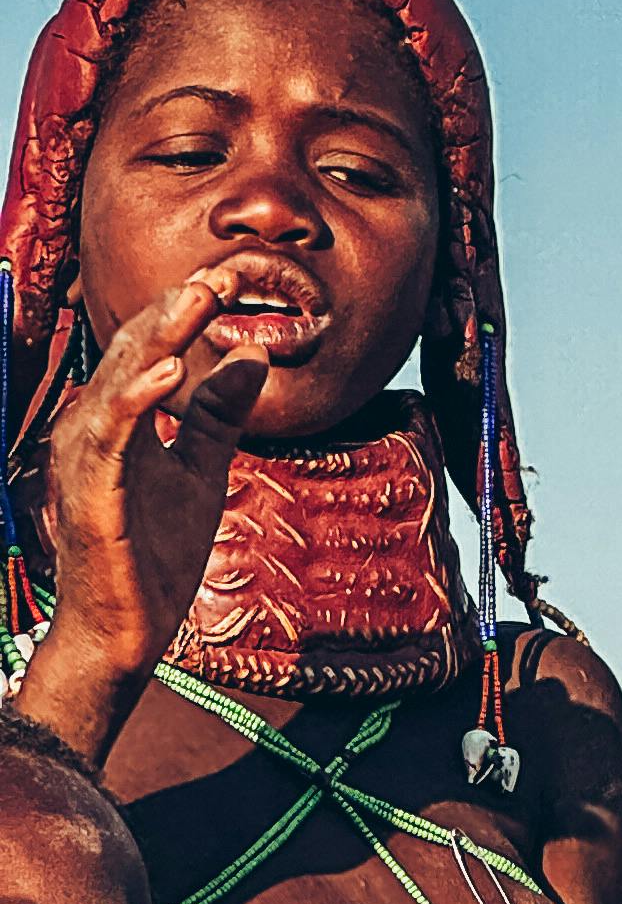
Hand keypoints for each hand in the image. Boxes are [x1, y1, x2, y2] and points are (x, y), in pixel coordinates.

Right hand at [17, 265, 273, 741]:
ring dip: (155, 336)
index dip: (187, 311)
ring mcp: (87, 456)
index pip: (150, 348)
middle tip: (219, 274)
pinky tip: (169, 370)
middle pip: (131, 349)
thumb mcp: (202, 471)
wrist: (125, 630)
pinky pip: (112, 433)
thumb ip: (219, 416)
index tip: (232, 279)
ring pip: (117, 378)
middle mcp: (94, 426)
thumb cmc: (153, 554)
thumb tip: (251, 357)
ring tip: (196, 301)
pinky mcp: (90, 490)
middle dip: (174, 309)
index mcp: (120, 419)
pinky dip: (138, 397)